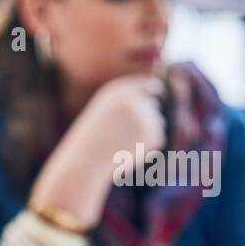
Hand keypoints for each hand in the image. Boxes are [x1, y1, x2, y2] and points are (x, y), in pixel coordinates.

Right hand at [31, 75, 165, 226]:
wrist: (86, 160)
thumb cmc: (91, 140)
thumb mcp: (103, 115)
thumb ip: (126, 105)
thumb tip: (156, 103)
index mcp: (118, 91)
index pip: (149, 85)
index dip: (154, 90)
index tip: (158, 94)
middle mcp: (134, 99)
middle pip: (153, 106)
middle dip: (145, 119)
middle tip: (122, 134)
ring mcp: (144, 115)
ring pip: (157, 124)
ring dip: (144, 135)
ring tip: (122, 143)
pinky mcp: (152, 133)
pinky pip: (158, 138)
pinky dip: (146, 146)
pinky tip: (128, 149)